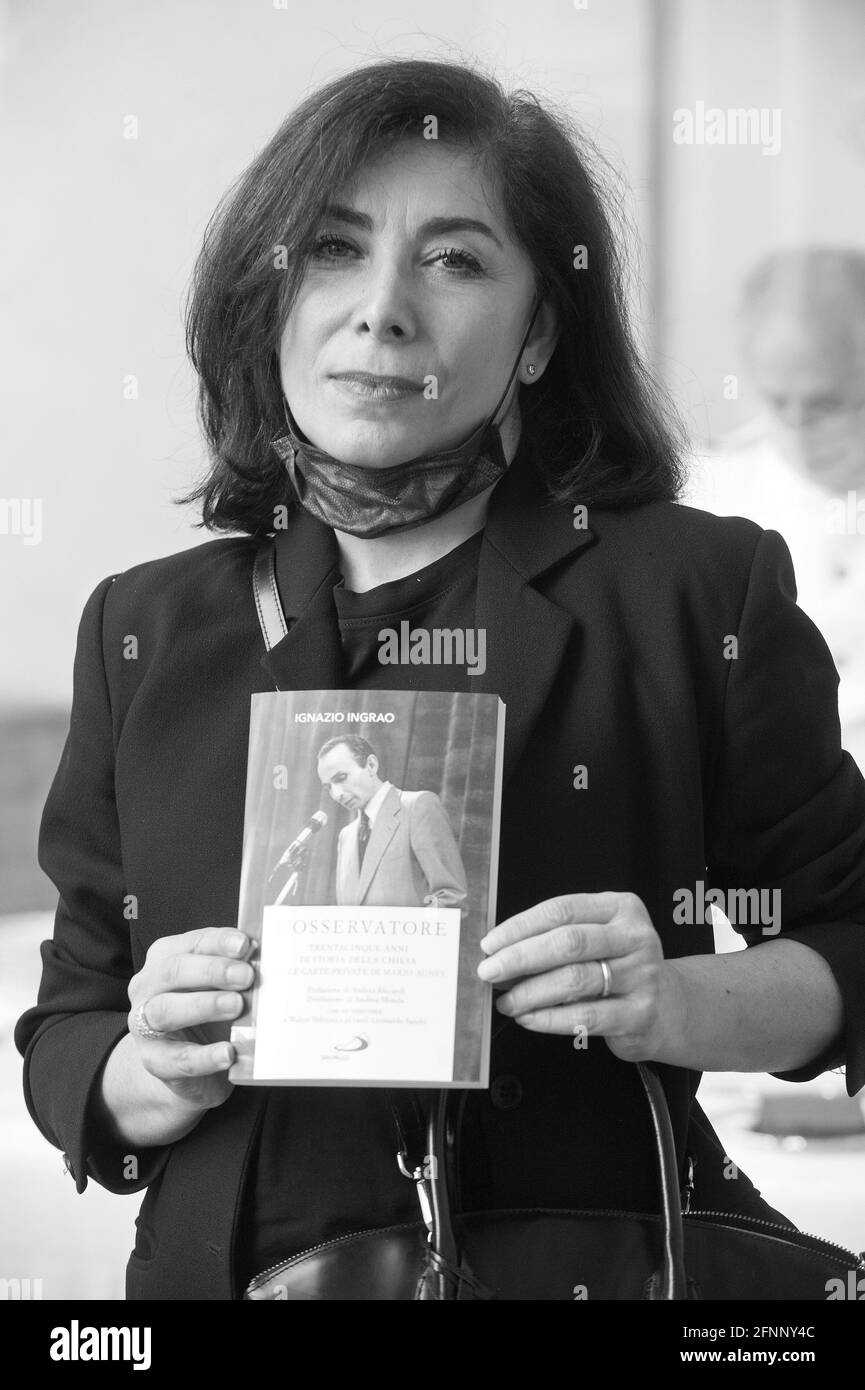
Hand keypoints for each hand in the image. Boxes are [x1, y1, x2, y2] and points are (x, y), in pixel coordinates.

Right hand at [127, 927, 254, 1112]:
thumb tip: (267, 960)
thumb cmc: (208, 1015)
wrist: (188, 1065)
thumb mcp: (221, 988)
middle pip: (174, 971)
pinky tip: (228, 1053)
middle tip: (247, 976)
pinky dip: (204, 1056)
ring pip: (165, 1010)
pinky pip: (176, 1059)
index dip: (219, 942)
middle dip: (213, 971)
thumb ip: (237, 972)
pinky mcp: (154, 1061)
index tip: (246, 945)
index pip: (193, 943)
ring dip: (204, 1005)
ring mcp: (144, 1024)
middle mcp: (148, 986)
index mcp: (166, 958)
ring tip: (237, 1006)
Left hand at [477, 891, 678, 1062]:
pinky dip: (550, 1018)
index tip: (490, 943)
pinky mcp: (640, 1013)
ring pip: (574, 980)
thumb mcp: (597, 939)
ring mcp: (641, 975)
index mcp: (620, 908)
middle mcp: (635, 937)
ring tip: (506, 1001)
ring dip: (530, 993)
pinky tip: (528, 1018)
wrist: (668, 1007)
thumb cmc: (619, 967)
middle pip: (568, 943)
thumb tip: (500, 951)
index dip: (520, 926)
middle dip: (520, 958)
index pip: (562, 910)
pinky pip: (586, 1016)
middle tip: (489, 972)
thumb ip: (558, 938)